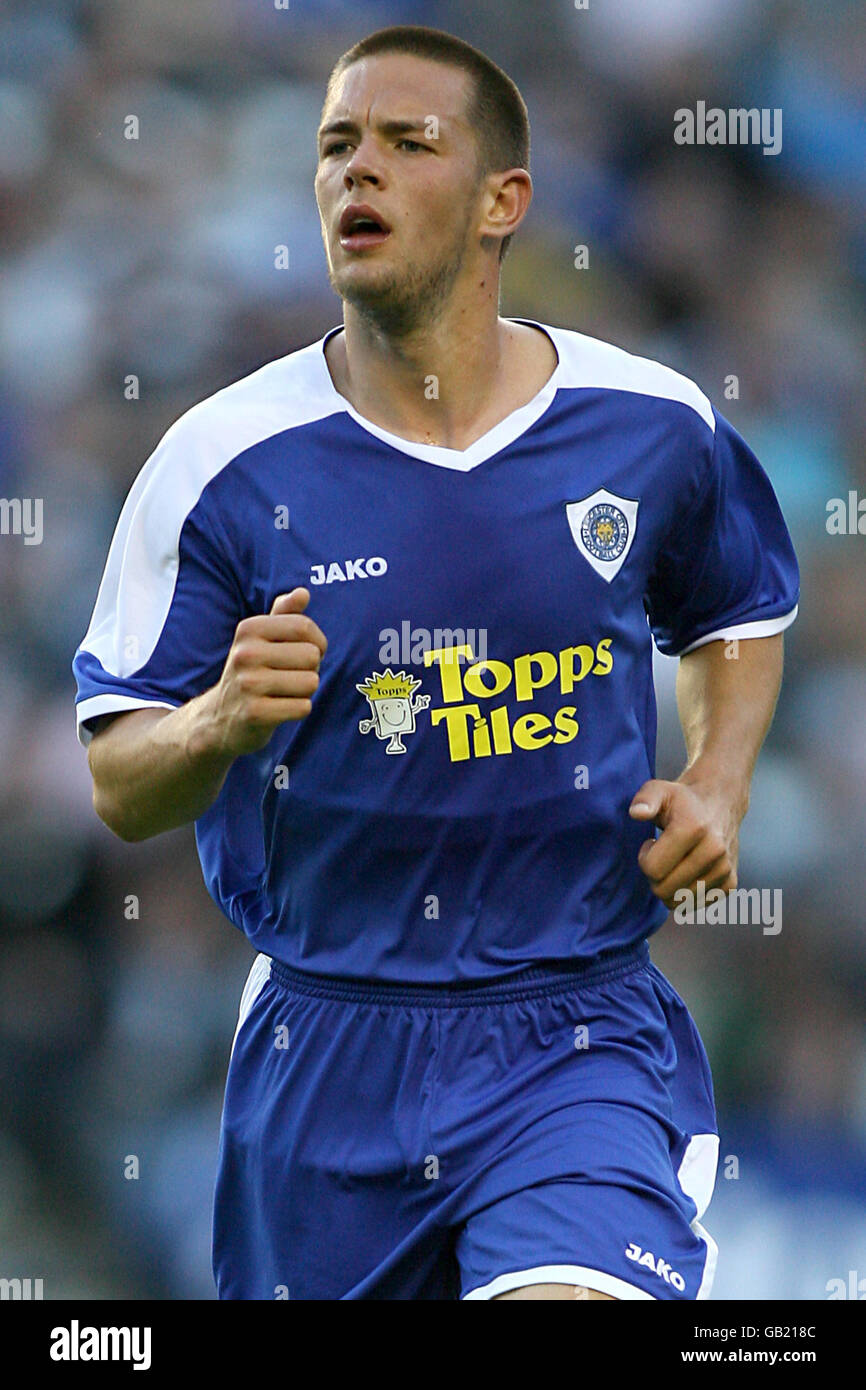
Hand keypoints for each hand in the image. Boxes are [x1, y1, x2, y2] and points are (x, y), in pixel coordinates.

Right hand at [204, 588, 327, 757]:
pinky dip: (298, 709)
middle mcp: (245, 654)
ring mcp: (248, 684)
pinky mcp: (255, 713)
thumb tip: (303, 593)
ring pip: (311, 682)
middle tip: (288, 677)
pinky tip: (279, 708)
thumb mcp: (260, 639)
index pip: (304, 627)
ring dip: (305, 691)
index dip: (317, 642)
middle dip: (310, 669)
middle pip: (311, 655)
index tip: (305, 653)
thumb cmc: (251, 672)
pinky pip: (303, 707)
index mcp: (248, 629)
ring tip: (283, 692)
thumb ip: (283, 613)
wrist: (219, 718)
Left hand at [628, 775, 743, 908]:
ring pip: (679, 903)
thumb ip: (645, 799)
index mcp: (693, 828)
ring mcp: (725, 869)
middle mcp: (714, 851)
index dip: (644, 858)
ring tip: (676, 862)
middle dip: (655, 876)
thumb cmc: (681, 801)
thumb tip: (637, 813)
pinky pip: (695, 905)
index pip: (653, 870)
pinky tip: (689, 871)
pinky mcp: (731, 884)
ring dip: (671, 886)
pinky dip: (687, 894)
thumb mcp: (659, 790)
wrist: (720, 804)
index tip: (652, 843)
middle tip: (662, 855)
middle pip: (664, 890)